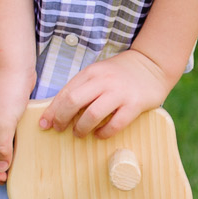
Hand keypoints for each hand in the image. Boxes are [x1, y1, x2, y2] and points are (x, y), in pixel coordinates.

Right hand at [0, 63, 35, 181]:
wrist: (15, 66)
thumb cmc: (7, 92)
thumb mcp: (4, 124)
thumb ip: (2, 147)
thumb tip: (1, 168)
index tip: (5, 177)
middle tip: (8, 176)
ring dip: (0, 156)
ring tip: (15, 165)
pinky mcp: (1, 114)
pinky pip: (1, 135)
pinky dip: (8, 144)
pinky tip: (20, 148)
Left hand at [40, 49, 171, 138]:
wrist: (153, 64)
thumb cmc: (121, 73)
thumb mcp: (99, 73)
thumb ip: (82, 88)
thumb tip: (60, 110)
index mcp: (91, 72)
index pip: (65, 92)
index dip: (52, 110)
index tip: (44, 124)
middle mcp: (103, 81)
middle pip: (73, 102)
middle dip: (62, 119)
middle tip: (60, 129)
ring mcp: (119, 93)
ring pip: (92, 114)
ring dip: (81, 128)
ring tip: (80, 133)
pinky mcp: (134, 104)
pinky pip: (115, 124)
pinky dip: (104, 133)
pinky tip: (100, 134)